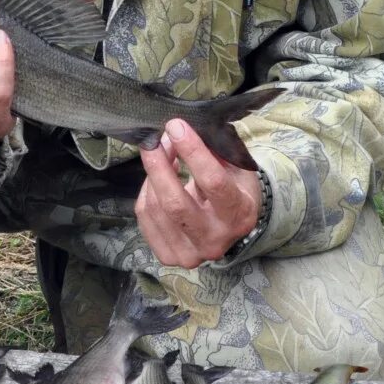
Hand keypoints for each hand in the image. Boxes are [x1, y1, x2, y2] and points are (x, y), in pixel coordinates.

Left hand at [136, 118, 261, 268]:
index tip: (176, 127)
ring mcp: (190, 253)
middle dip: (159, 165)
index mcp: (239, 215)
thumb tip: (181, 130)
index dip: (192, 152)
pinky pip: (144, 217)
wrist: (231, 228)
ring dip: (152, 175)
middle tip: (153, 140)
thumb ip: (214, 150)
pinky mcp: (168, 256)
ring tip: (159, 154)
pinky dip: (146, 192)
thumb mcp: (237, 168)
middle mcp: (215, 240)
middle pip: (175, 202)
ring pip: (155, 208)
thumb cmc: (235, 190)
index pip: (213, 182)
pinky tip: (156, 179)